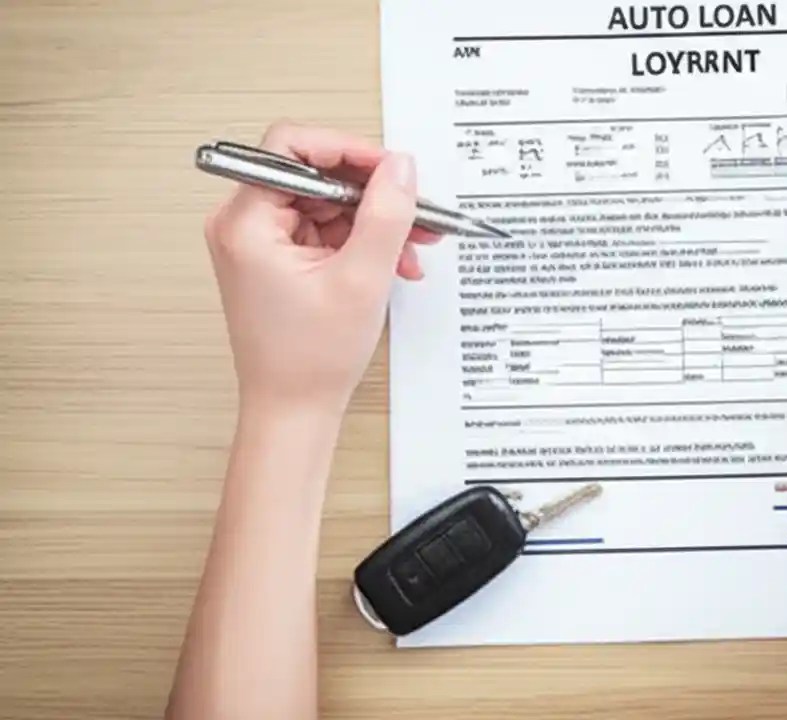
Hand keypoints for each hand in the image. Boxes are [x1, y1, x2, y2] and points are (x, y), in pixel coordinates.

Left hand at [203, 122, 436, 417]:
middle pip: (314, 174)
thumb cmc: (308, 359)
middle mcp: (243, 225)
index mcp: (245, 223)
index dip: (346, 149)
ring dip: (374, 220)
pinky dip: (362, 241)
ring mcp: (260, 242)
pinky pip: (326, 230)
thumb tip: (401, 167)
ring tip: (412, 245)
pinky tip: (392, 261)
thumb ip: (386, 214)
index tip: (388, 167)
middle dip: (371, 192)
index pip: (290, 146)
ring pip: (327, 203)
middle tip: (413, 208)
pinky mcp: (278, 259)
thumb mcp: (362, 278)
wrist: (293, 410)